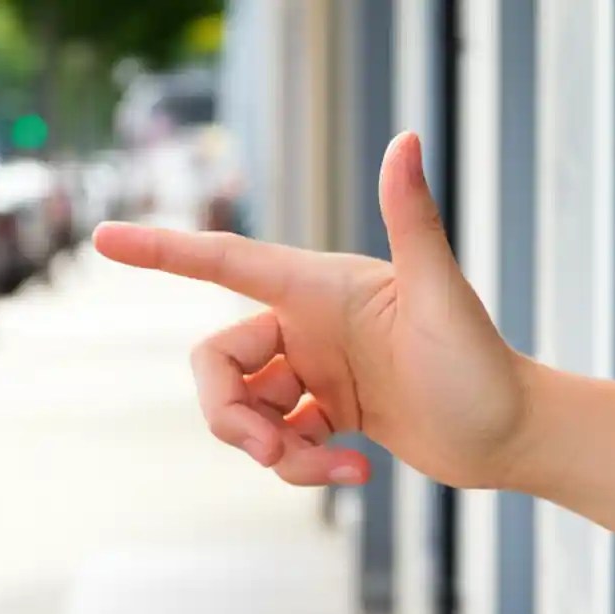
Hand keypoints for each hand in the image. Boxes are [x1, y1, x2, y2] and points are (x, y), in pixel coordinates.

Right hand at [94, 132, 536, 488]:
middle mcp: (307, 323)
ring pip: (243, 411)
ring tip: (334, 465)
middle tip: (267, 452)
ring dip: (273, 450)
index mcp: (319, 287)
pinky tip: (353, 472)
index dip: (164, 251)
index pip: (226, 262)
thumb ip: (414, 220)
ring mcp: (313, 370)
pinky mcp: (324, 412)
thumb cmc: (483, 364)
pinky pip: (277, 441)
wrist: (509, 435)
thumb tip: (407, 139)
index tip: (105, 238)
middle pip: (217, 362)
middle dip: (228, 416)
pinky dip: (300, 465)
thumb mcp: (442, 298)